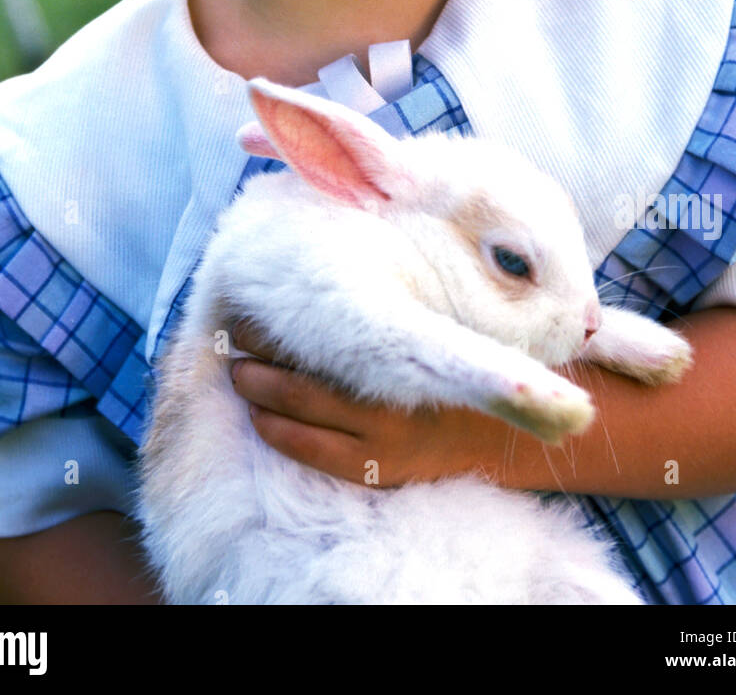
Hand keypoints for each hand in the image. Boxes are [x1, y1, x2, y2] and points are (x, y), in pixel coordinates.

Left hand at [227, 318, 520, 487]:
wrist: (502, 431)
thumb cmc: (463, 359)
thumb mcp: (433, 322)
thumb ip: (389, 304)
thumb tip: (328, 265)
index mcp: (399, 357)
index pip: (319, 337)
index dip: (279, 321)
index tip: (253, 296)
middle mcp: (383, 404)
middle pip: (296, 377)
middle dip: (257, 353)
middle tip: (232, 330)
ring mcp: (375, 444)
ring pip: (293, 417)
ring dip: (256, 390)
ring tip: (237, 368)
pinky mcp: (373, 471)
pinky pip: (309, 452)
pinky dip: (275, 429)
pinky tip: (259, 413)